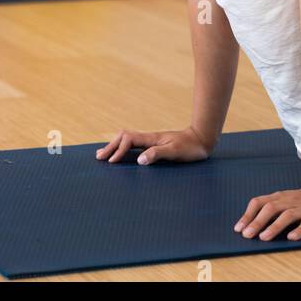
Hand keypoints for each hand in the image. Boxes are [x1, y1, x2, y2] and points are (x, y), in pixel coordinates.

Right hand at [96, 127, 212, 164]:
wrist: (202, 139)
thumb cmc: (190, 148)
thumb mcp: (175, 152)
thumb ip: (157, 154)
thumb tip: (139, 160)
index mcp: (151, 139)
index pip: (129, 141)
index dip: (119, 151)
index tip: (112, 162)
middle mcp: (149, 138)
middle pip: (123, 138)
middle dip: (110, 147)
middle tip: (98, 158)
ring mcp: (151, 141)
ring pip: (127, 140)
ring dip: (114, 146)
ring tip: (102, 154)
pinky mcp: (154, 145)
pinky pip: (133, 145)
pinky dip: (122, 148)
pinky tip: (121, 154)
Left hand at [234, 184, 300, 241]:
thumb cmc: (300, 201)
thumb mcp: (283, 201)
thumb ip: (268, 210)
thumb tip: (248, 226)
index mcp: (278, 197)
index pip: (259, 202)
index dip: (248, 215)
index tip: (238, 228)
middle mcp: (289, 201)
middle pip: (270, 208)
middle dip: (257, 222)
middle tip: (247, 235)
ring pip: (287, 216)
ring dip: (274, 226)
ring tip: (264, 237)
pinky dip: (299, 230)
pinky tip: (291, 237)